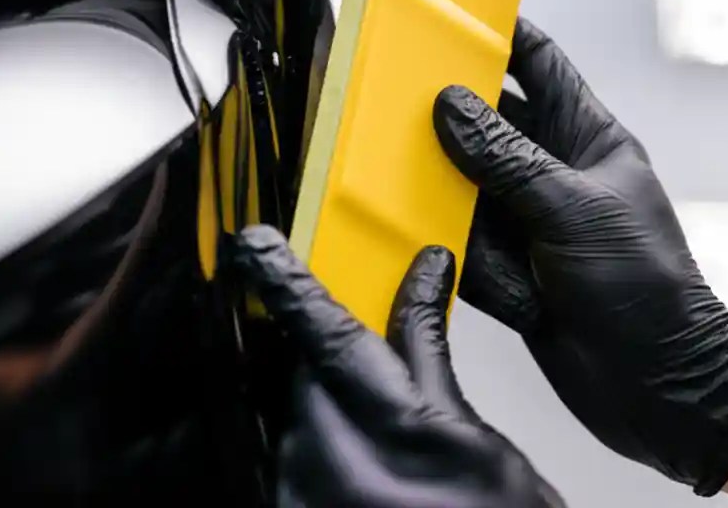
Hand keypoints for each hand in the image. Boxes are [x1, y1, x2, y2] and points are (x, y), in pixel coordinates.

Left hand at [233, 226, 562, 507]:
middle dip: (327, 356)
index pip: (327, 333)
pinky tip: (358, 474)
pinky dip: (317, 448)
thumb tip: (424, 273)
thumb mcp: (474, 438)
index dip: (287, 280)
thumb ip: (428, 349)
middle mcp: (334, 466)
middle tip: (368, 377)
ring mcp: (303, 498)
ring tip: (382, 455)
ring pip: (295, 414)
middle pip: (304, 370)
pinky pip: (289, 459)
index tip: (253, 243)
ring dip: (326, 410)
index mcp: (396, 432)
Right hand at [432, 19, 727, 495]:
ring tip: (437, 197)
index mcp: (588, 141)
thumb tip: (452, 105)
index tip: (458, 9)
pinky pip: (461, 242)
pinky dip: (454, 249)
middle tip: (402, 92)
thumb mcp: (572, 209)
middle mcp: (553, 174)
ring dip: (451, 198)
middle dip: (450, 118)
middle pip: (487, 125)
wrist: (659, 385)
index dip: (503, 34)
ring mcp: (529, 222)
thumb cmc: (647, 289)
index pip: (542, 67)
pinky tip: (458, 255)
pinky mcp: (508, 267)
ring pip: (465, 185)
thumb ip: (506, 157)